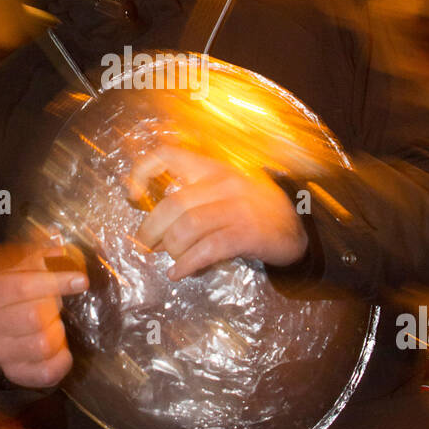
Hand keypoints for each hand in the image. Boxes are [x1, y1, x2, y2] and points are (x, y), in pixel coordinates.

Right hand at [0, 242, 87, 388]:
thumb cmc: (14, 293)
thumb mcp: (20, 269)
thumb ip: (40, 256)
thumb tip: (61, 250)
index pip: (23, 286)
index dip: (56, 282)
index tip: (81, 280)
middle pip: (34, 317)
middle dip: (54, 309)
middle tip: (56, 306)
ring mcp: (0, 351)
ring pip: (43, 345)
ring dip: (58, 333)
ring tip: (55, 325)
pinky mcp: (15, 372)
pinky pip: (47, 372)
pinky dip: (62, 360)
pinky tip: (62, 348)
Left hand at [129, 144, 307, 279]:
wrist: (296, 228)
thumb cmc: (252, 211)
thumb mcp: (225, 190)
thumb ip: (194, 195)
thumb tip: (153, 219)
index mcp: (212, 168)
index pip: (168, 155)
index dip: (143, 171)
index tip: (132, 195)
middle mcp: (223, 182)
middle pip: (172, 204)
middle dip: (150, 229)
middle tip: (144, 244)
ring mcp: (236, 207)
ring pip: (187, 228)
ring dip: (169, 248)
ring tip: (167, 258)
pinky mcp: (246, 233)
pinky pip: (206, 249)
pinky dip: (186, 264)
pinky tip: (178, 273)